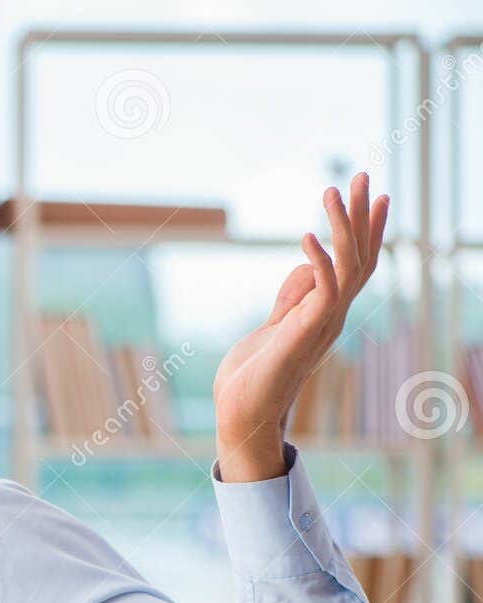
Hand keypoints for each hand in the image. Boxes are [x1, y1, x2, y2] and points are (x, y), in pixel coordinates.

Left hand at [211, 171, 389, 481]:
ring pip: (348, 267)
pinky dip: (317, 261)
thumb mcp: (274, 325)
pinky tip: (306, 236)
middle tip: (365, 175)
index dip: (367, 230)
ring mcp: (323, 324)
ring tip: (333, 190)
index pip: (357, 264)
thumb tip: (304, 264)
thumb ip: (292, 297)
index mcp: (327, 312)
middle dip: (363, 215)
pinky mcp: (304, 333)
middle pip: (361, 257)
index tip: (375, 196)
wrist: (241, 414)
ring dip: (342, 226)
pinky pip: (321, 290)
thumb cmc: (253, 375)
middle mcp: (333, 316)